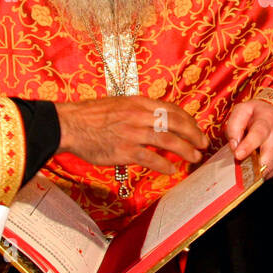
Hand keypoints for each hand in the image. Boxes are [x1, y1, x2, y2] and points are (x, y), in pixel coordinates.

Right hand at [55, 96, 207, 174]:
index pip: (172, 109)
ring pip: (168, 141)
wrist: (69, 124)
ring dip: (186, 150)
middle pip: (176, 124)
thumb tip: (158, 119)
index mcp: (139, 102)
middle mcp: (139, 115)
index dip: (188, 120)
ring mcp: (132, 133)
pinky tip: (171, 170)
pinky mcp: (124, 150)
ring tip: (194, 157)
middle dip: (194, 134)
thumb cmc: (92, 115)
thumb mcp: (119, 104)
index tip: (195, 129)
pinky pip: (151, 158)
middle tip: (203, 144)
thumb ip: (139, 110)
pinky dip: (164, 165)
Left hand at [225, 99, 272, 178]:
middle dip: (253, 167)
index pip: (259, 134)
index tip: (238, 155)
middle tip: (240, 166)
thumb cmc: (258, 114)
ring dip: (254, 170)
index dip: (248, 146)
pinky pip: (268, 173)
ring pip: (267, 170)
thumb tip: (234, 147)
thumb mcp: (243, 110)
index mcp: (267, 122)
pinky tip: (255, 162)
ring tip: (247, 160)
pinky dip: (259, 172)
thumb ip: (234, 126)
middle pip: (268, 158)